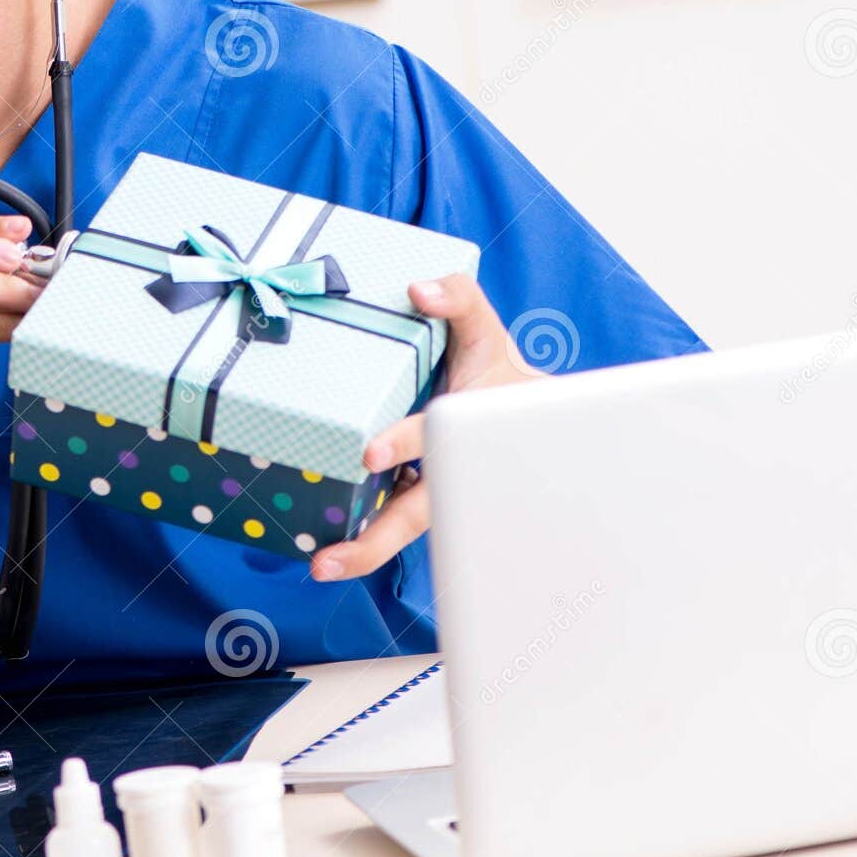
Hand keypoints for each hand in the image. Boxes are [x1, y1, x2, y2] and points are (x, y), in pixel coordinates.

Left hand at [309, 272, 547, 582]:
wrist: (535, 418)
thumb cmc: (497, 369)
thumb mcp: (484, 327)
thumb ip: (457, 299)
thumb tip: (419, 290)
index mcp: (465, 425)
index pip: (432, 435)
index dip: (404, 442)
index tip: (370, 453)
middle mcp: (452, 470)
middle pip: (415, 513)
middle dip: (374, 540)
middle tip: (329, 560)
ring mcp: (440, 492)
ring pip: (403, 530)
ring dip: (364, 551)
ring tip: (321, 567)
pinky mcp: (425, 500)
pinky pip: (395, 523)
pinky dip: (365, 540)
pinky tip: (326, 552)